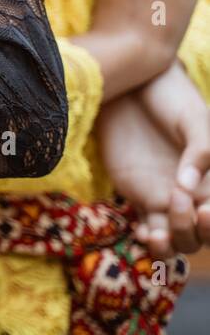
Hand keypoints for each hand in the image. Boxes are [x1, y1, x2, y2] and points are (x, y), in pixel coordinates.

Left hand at [97, 62, 209, 256]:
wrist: (132, 89)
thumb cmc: (171, 100)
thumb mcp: (193, 120)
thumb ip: (199, 151)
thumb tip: (186, 187)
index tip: (205, 209)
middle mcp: (194, 194)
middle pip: (200, 235)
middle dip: (191, 232)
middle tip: (176, 203)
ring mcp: (164, 197)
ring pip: (175, 238)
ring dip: (170, 246)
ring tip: (156, 235)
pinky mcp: (137, 194)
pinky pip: (148, 227)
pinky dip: (148, 239)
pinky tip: (142, 232)